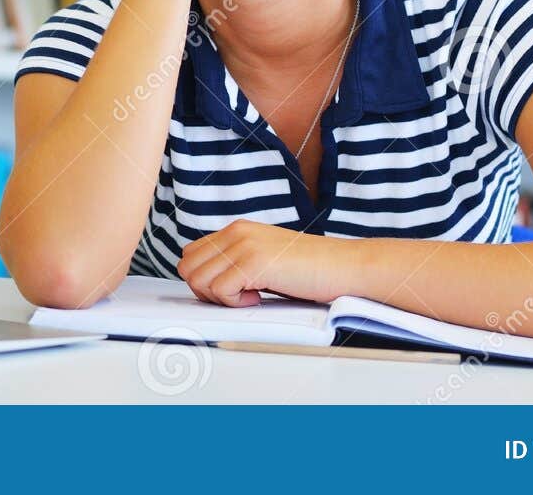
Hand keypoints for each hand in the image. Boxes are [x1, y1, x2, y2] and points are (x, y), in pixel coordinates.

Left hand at [176, 219, 353, 306]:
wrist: (344, 267)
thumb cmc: (309, 270)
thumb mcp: (264, 257)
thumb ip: (236, 261)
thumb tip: (206, 283)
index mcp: (236, 230)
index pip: (191, 254)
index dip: (203, 279)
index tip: (228, 292)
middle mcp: (236, 233)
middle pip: (188, 266)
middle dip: (205, 291)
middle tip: (236, 298)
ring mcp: (244, 245)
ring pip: (199, 279)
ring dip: (220, 298)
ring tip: (250, 297)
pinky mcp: (254, 262)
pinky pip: (219, 290)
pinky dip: (234, 303)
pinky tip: (258, 298)